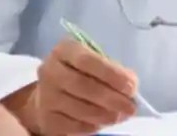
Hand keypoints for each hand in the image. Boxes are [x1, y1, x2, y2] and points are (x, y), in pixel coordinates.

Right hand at [4, 39, 138, 134]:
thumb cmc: (81, 72)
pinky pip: (74, 125)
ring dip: (105, 114)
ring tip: (121, 115)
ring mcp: (45, 96)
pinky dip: (93, 125)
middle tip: (130, 107)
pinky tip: (104, 122)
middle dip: (111, 98)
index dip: (111, 74)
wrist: (51, 93)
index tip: (131, 86)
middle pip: (83, 86)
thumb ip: (112, 70)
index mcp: (64, 50)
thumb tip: (131, 86)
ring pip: (79, 108)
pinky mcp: (47, 118)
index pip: (87, 61)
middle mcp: (50, 71)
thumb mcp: (95, 62)